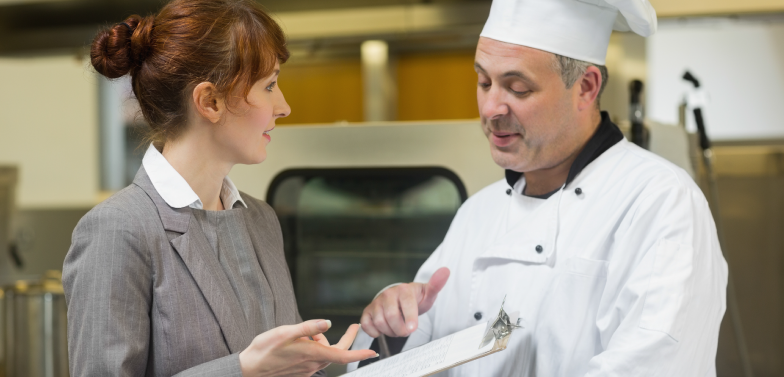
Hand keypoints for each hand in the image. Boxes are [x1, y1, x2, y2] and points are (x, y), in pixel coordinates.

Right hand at [239, 320, 376, 376]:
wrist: (249, 369)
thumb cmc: (265, 350)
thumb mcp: (285, 332)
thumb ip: (308, 327)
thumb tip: (328, 323)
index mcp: (312, 354)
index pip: (342, 354)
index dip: (359, 353)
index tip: (373, 352)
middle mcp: (313, 364)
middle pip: (336, 351)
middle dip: (342, 338)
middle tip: (353, 326)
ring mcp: (307, 369)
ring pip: (324, 353)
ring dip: (320, 342)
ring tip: (301, 335)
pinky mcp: (301, 371)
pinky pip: (314, 358)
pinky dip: (312, 348)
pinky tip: (298, 344)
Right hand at [360, 267, 449, 337]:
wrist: (401, 299)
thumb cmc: (416, 298)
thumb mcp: (428, 293)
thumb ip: (436, 284)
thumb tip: (446, 270)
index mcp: (404, 290)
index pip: (406, 304)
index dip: (410, 318)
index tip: (413, 328)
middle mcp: (388, 294)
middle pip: (391, 316)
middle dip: (400, 329)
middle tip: (407, 330)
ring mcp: (377, 302)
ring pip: (380, 322)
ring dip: (390, 331)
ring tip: (397, 329)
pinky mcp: (368, 311)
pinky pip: (367, 325)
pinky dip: (375, 331)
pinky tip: (383, 329)